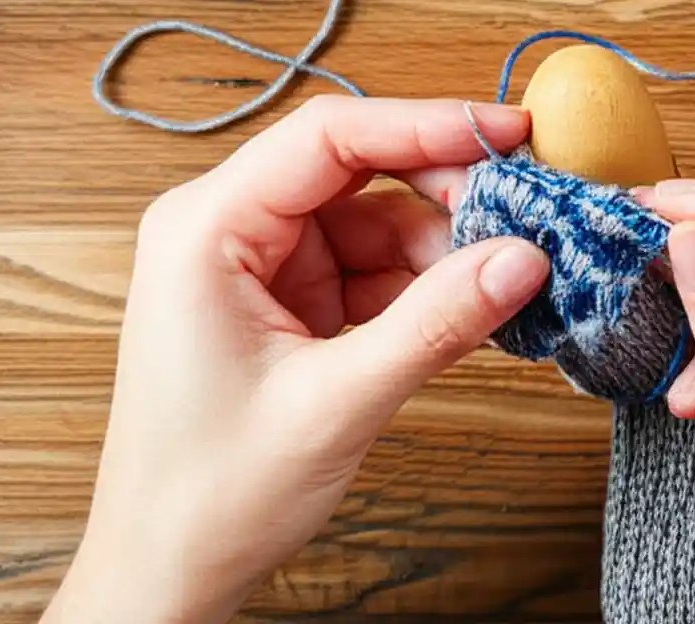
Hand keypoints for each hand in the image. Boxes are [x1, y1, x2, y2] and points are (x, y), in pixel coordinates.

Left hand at [41, 97, 548, 623]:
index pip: (328, 138)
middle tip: (520, 220)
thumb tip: (524, 259)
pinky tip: (468, 309)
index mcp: (206, 229)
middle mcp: (229, 231)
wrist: (171, 569)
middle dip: (441, 192)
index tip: (507, 134)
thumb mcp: (336, 403)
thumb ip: (435, 324)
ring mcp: (262, 268)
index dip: (424, 126)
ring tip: (501, 282)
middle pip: (357, 171)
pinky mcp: (290, 304)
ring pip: (375, 222)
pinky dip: (423, 287)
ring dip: (440, 249)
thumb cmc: (210, 493)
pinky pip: (372, 270)